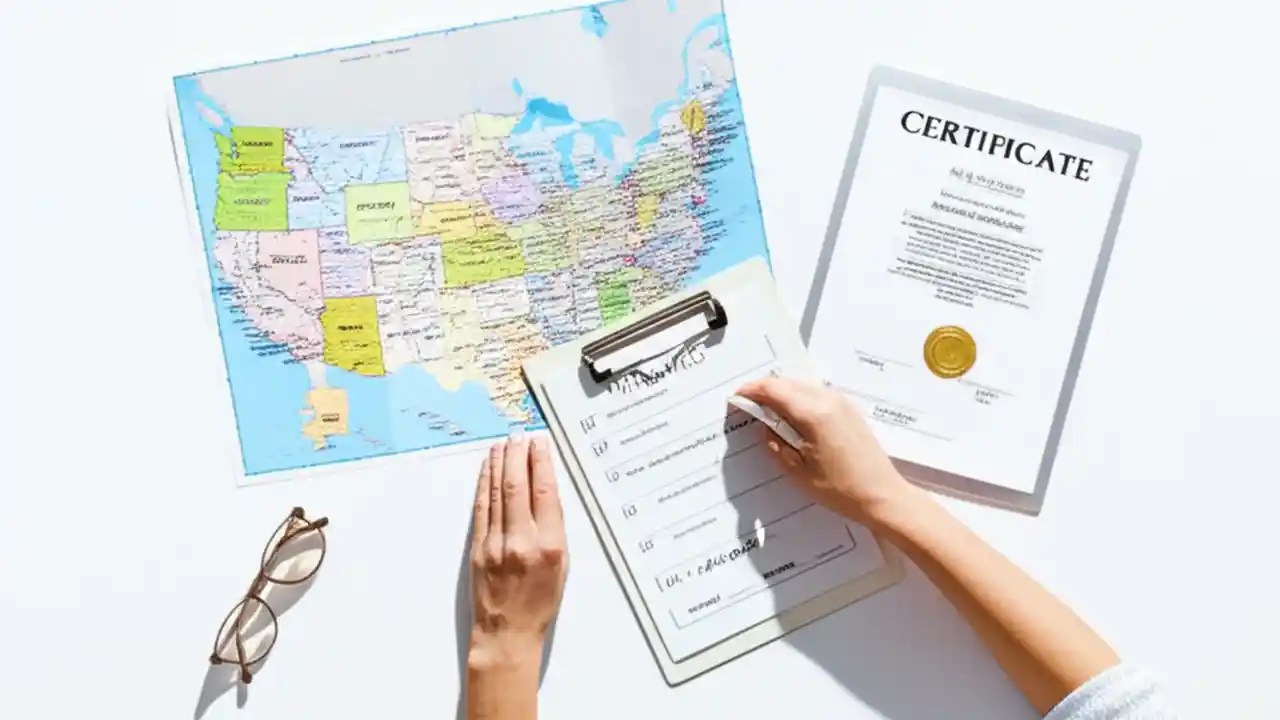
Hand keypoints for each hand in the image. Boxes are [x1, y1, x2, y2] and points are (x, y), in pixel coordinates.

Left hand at [468, 433, 567, 668]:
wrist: (508, 632)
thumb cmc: (541, 602)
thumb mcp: (563, 565)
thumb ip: (555, 528)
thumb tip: (546, 492)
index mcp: (549, 545)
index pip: (544, 492)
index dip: (541, 462)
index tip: (540, 443)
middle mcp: (521, 541)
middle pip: (517, 486)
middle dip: (518, 456)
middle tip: (519, 435)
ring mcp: (495, 544)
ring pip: (496, 493)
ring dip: (499, 464)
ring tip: (502, 444)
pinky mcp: (477, 548)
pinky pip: (481, 509)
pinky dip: (483, 485)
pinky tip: (487, 469)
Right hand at [737, 378, 918, 529]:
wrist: (882, 496)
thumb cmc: (840, 490)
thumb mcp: (798, 472)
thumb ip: (775, 444)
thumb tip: (764, 426)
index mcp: (814, 414)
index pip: (774, 390)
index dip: (751, 391)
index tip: (736, 398)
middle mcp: (828, 400)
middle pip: (787, 383)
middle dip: (764, 390)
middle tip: (747, 406)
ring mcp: (841, 403)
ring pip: (801, 386)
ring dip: (781, 393)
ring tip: (766, 412)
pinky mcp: (848, 410)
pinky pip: (815, 394)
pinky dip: (798, 398)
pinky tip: (791, 417)